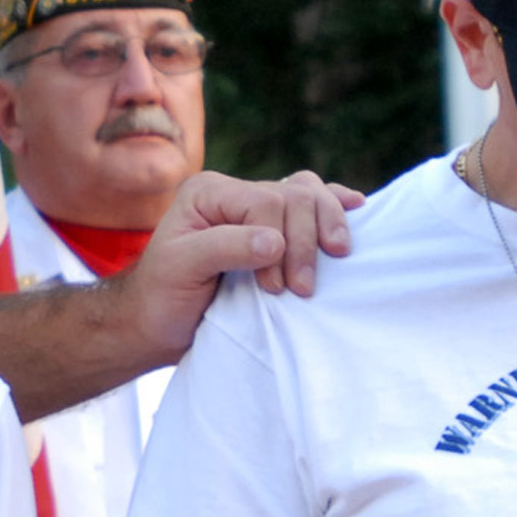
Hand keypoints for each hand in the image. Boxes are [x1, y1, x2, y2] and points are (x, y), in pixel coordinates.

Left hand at [118, 170, 362, 364]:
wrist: (158, 324)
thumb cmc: (162, 298)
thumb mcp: (180, 269)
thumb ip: (224, 248)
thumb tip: (276, 241)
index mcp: (208, 191)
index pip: (265, 202)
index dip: (281, 243)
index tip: (274, 288)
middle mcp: (234, 192)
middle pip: (294, 195)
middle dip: (307, 241)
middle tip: (302, 290)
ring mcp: (257, 208)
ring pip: (309, 193)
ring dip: (329, 224)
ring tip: (338, 255)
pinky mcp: (275, 229)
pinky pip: (313, 203)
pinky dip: (336, 205)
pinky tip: (358, 207)